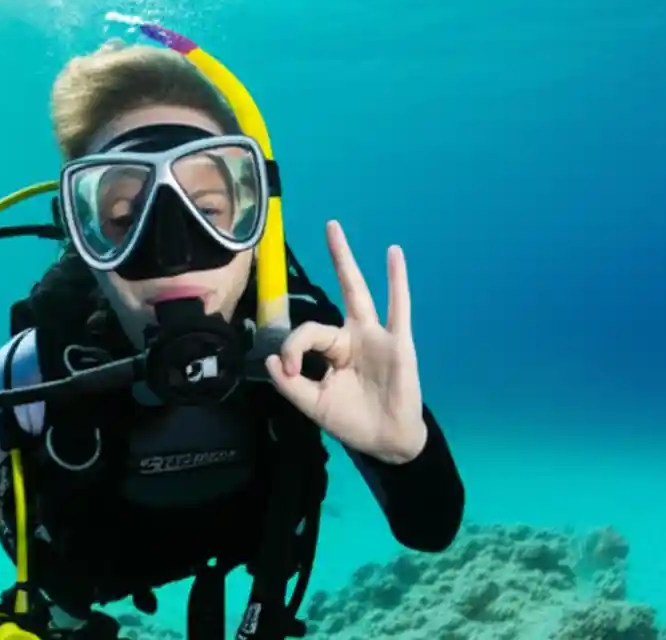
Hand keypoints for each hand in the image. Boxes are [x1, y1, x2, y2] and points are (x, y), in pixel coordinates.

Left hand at [265, 220, 427, 463]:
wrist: (385, 440)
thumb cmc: (352, 420)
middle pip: (342, 291)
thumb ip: (288, 383)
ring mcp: (375, 336)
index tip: (286, 369)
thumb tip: (267, 357)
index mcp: (333, 349)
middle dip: (337, 258)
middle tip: (328, 225)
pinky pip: (398, 307)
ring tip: (341, 230)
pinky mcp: (397, 343)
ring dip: (350, 261)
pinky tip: (394, 255)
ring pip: (361, 292)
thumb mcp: (311, 403)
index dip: (290, 348)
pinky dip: (397, 280)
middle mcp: (354, 335)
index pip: (305, 333)